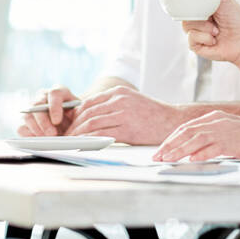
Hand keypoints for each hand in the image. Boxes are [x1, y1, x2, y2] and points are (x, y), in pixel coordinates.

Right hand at [17, 86, 79, 135]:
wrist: (70, 122)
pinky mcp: (25, 120)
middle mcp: (43, 97)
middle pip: (37, 105)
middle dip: (44, 122)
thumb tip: (73, 126)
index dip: (54, 107)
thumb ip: (77, 116)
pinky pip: (21, 128)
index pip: (54, 93)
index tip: (57, 121)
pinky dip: (30, 135)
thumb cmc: (75, 117)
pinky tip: (40, 140)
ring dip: (37, 130)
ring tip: (47, 139)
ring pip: (27, 117)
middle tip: (52, 134)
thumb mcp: (80, 114)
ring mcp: (32, 108)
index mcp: (59, 91)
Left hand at [66, 86, 181, 144]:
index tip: (70, 125)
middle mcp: (120, 100)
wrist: (172, 121)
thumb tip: (91, 117)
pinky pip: (102, 135)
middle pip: (88, 113)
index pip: (89, 102)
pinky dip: (89, 141)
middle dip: (74, 126)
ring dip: (79, 135)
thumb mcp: (131, 102)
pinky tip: (84, 146)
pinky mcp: (128, 129)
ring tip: (72, 143)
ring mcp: (124, 113)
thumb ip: (113, 106)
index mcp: (119, 92)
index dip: (76, 115)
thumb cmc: (152, 115)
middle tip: (67, 136)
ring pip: (92, 124)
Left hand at [154, 111, 239, 161]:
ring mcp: (225, 131)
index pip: (186, 128)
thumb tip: (194, 151)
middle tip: (157, 157)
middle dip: (169, 145)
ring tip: (167, 160)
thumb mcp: (230, 132)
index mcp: (214, 117)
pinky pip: (213, 148)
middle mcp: (217, 121)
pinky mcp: (235, 142)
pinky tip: (191, 160)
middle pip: (187, 133)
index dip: (171, 139)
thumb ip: (213, 137)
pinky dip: (201, 154)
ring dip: (179, 151)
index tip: (160, 149)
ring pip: (196, 140)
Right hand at [182, 0, 239, 93]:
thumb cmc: (238, 20)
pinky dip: (204, 37)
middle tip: (209, 15)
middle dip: (198, 13)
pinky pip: (191, 37)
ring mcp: (196, 32)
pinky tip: (213, 39)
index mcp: (203, 6)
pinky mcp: (196, 45)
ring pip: (186, 24)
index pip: (187, 0)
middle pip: (184, 12)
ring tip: (216, 30)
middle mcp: (198, 19)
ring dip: (203, 26)